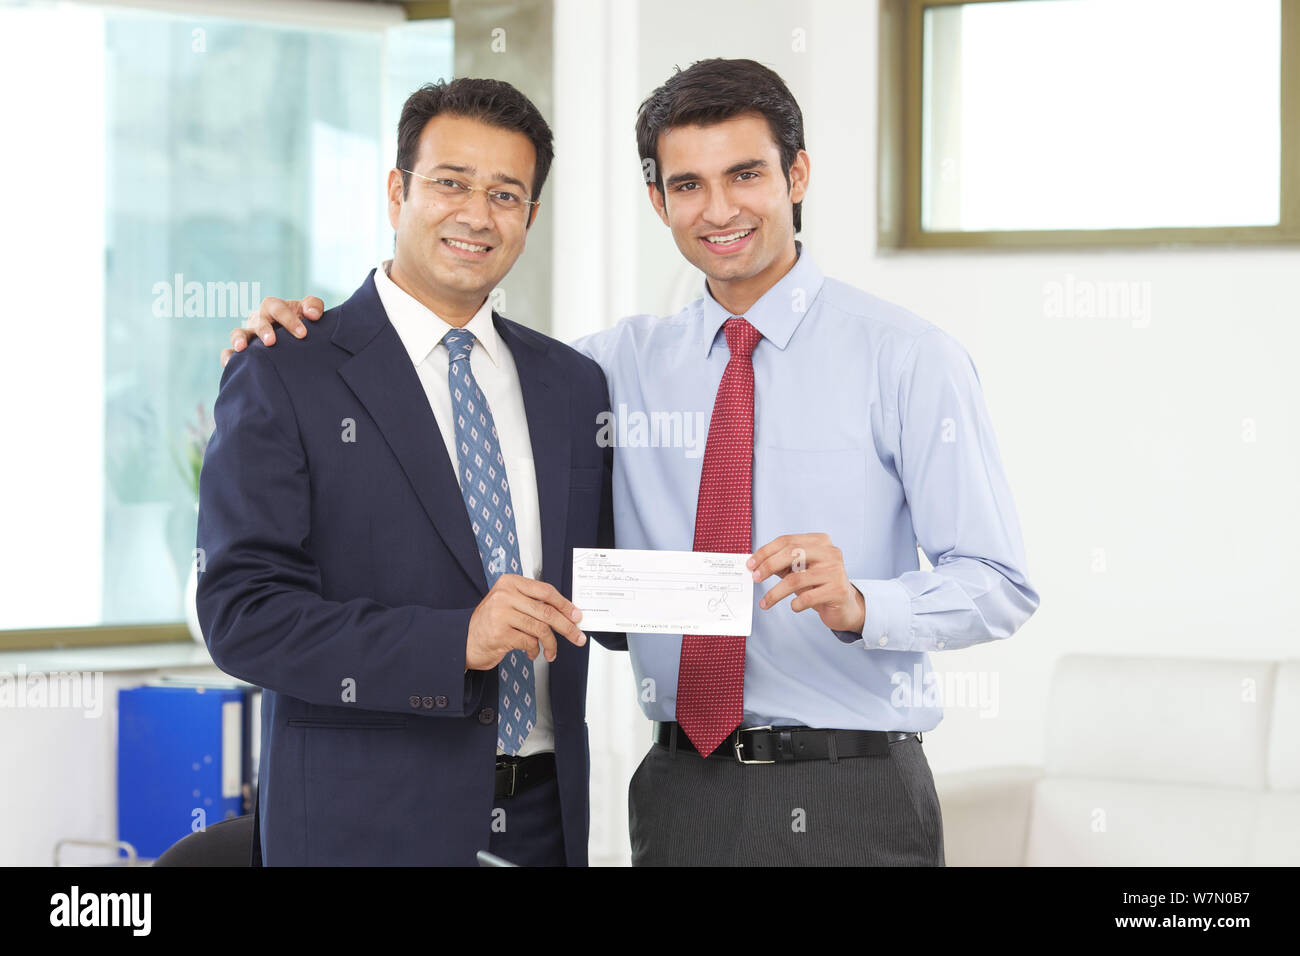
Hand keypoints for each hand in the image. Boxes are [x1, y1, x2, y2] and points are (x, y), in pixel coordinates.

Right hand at [220, 295, 324, 366]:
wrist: (298, 339)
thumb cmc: (303, 322)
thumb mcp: (310, 311)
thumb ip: (314, 306)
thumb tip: (313, 314)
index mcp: (273, 308)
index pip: (277, 308)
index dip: (289, 320)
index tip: (302, 334)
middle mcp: (258, 319)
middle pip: (257, 321)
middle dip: (264, 330)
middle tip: (271, 342)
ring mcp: (249, 335)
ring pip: (238, 333)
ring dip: (239, 339)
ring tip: (242, 348)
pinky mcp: (242, 351)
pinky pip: (229, 352)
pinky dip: (228, 356)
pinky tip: (230, 364)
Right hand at [465, 574, 586, 670]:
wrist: (463, 640)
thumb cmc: (490, 623)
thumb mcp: (509, 604)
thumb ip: (532, 604)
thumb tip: (565, 614)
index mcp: (510, 583)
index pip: (546, 591)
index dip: (565, 605)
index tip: (577, 616)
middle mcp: (505, 595)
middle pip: (547, 611)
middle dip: (567, 627)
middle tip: (577, 637)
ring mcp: (501, 613)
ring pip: (541, 629)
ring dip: (551, 644)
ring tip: (551, 652)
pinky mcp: (500, 633)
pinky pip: (529, 642)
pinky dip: (534, 650)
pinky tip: (531, 653)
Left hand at [747, 533, 865, 633]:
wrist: (844, 605)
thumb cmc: (817, 585)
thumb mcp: (799, 570)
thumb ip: (781, 564)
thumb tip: (755, 565)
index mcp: (820, 541)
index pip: (787, 541)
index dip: (765, 552)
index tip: (751, 564)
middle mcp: (830, 552)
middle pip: (792, 554)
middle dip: (769, 566)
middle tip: (755, 579)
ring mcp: (836, 570)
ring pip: (796, 579)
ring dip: (775, 593)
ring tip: (765, 603)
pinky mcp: (838, 590)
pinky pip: (808, 597)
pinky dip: (796, 604)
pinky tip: (793, 607)